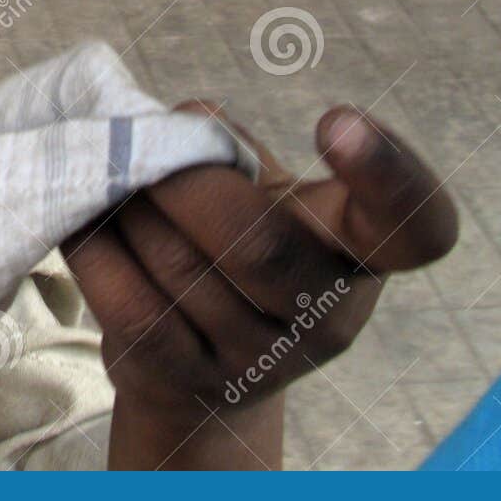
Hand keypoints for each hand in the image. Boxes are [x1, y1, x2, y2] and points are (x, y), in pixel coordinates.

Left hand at [61, 103, 458, 467]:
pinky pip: (129, 304)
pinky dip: (97, 249)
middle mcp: (327, 317)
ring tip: (111, 178)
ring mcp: (258, 363)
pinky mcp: (185, 382)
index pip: (416, 229)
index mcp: (360, 252)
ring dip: (131, 206)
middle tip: (146, 146)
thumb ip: (232, 154)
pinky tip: (84, 219)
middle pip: (262, 245)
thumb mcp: (262, 196)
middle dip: (186, 184)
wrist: (200, 370)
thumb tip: (171, 131)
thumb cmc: (238, 246)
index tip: (335, 118)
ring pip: (180, 267)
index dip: (388, 173)